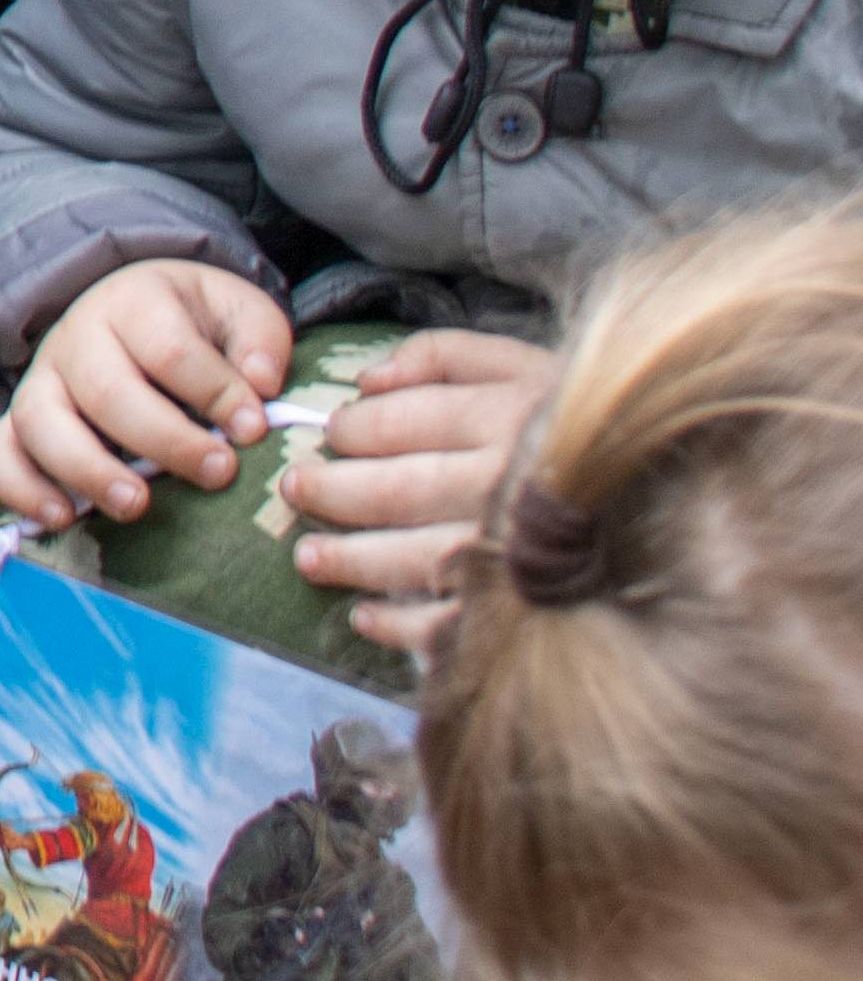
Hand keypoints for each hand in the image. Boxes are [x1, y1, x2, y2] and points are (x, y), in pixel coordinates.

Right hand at [0, 258, 292, 529]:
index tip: (253, 429)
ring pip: (40, 421)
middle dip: (165, 440)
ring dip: (87, 469)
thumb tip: (260, 384)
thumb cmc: (194, 323)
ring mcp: (40, 380)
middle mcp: (75, 337)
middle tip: (218, 473)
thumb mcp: (238, 313)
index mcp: (133, 301)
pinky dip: (20, 488)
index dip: (214, 392)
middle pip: (106, 390)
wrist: (134, 313)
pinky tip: (63, 518)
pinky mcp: (18, 421)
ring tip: (136, 505)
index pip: (168, 348)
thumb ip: (260, 341)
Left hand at [277, 327, 555, 658]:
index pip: (397, 422)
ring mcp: (517, 551)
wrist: (683, 490)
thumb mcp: (525, 363)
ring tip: (308, 557)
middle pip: (392, 490)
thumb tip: (366, 379)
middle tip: (296, 492)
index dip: (349, 430)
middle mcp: (508, 485)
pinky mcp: (528, 608)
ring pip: (410, 558)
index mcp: (508, 416)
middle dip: (331, 493)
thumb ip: (444, 356)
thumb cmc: (587, 422)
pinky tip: (364, 616)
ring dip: (348, 560)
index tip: (331, 436)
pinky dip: (397, 624)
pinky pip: (449, 622)